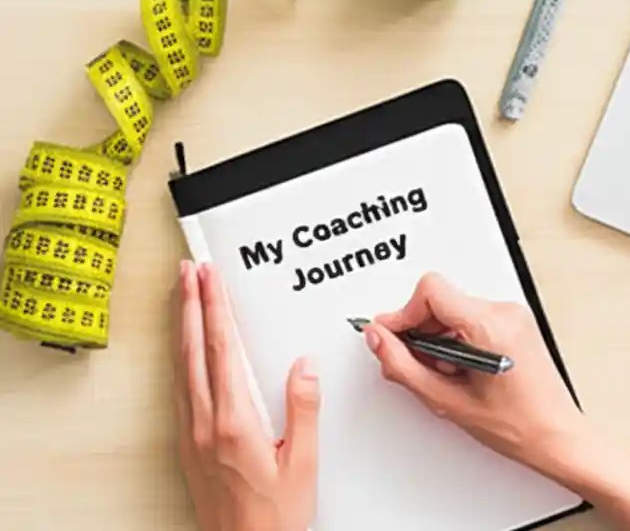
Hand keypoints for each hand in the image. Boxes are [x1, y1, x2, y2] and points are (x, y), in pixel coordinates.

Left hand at [173, 261, 320, 530]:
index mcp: (234, 423)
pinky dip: (181, 356)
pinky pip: (179, 387)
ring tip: (183, 296)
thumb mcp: (302, 463)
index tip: (211, 277)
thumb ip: (303, 410)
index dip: (216, 307)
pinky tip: (184, 348)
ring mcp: (191, 434)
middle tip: (189, 270)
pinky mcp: (187, 445)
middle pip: (194, 350)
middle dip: (191, 304)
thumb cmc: (273, 517)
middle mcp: (205, 424)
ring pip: (181, 366)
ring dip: (182, 325)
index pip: (222, 349)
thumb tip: (303, 367)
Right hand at [361, 273, 584, 473]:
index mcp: (490, 326)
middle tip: (419, 365)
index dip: (403, 313)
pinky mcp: (516, 322)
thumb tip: (380, 339)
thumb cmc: (517, 424)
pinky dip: (457, 340)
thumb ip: (404, 366)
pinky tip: (462, 370)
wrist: (555, 434)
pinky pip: (472, 318)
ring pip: (454, 310)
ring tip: (448, 374)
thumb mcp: (447, 401)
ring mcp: (514, 315)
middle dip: (420, 332)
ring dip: (439, 339)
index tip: (391, 335)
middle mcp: (505, 313)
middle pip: (441, 299)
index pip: (431, 290)